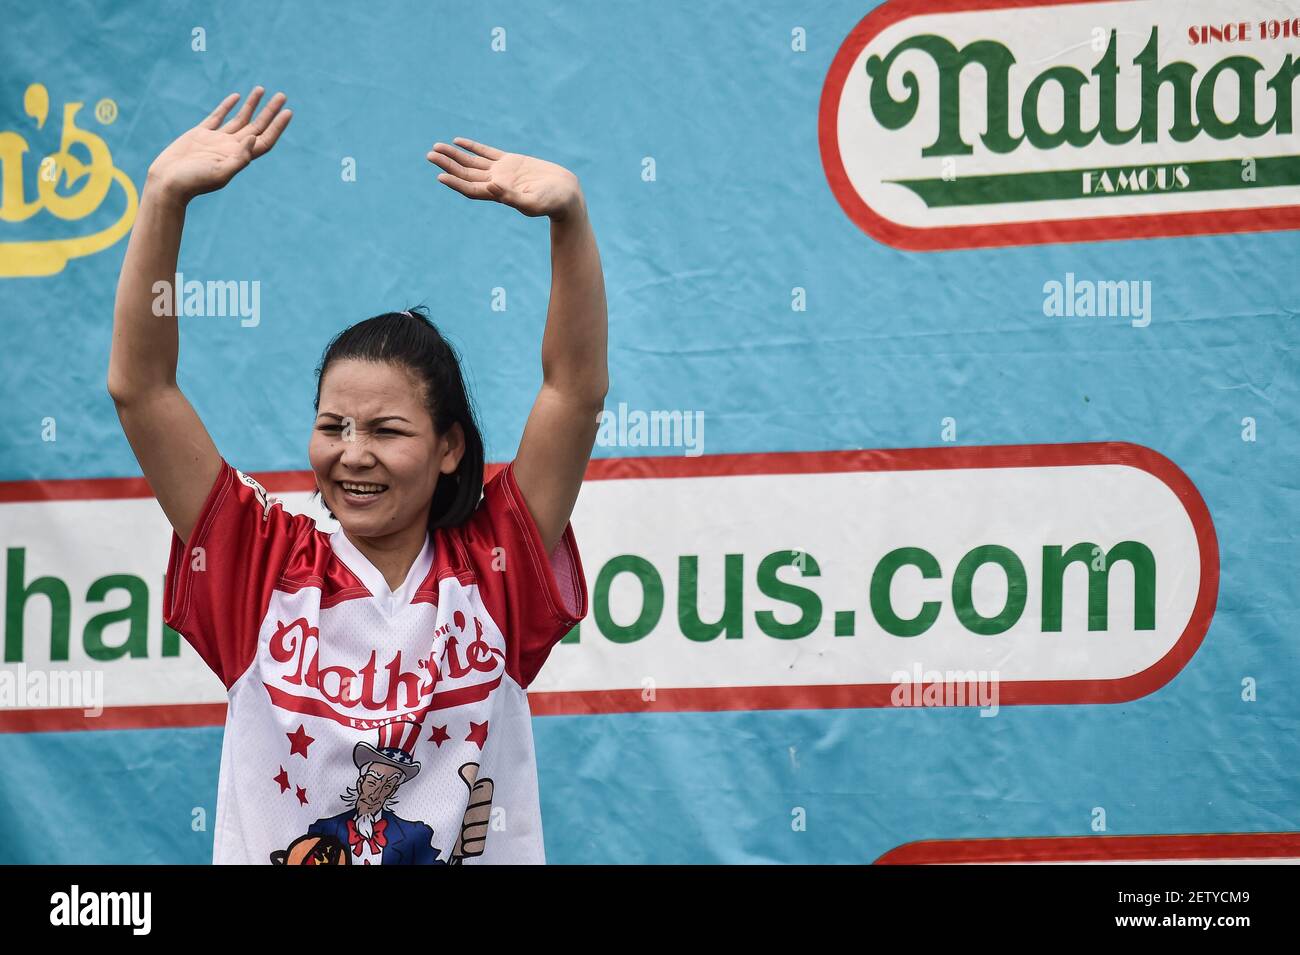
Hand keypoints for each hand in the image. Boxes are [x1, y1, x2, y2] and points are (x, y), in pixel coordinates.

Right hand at [146, 86, 291, 203]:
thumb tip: (254, 138)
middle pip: (257, 127)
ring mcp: (216, 140)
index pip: (265, 140)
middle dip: (270, 111)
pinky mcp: (201, 134)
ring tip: (261, 89)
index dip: (278, 127)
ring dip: (252, 105)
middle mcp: (231, 148)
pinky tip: (237, 96)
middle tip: (282, 96)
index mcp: (239, 157)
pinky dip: (227, 106)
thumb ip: (240, 158)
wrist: (168, 182)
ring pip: (240, 119)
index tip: (288, 111)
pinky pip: (218, 117)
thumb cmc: (194, 181)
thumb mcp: (220, 173)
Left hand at [427, 138, 582, 219]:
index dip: (454, 182)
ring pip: (472, 163)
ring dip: (454, 155)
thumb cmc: (552, 202)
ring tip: (436, 147)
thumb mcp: (532, 202)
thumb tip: (491, 186)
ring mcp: (502, 172)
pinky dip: (472, 147)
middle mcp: (496, 184)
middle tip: (430, 154)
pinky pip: (486, 153)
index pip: (470, 189)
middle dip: (448, 164)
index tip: (440, 174)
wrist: (567, 194)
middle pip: (466, 174)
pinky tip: (459, 141)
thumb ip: (511, 196)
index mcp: (498, 195)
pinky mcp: (511, 162)